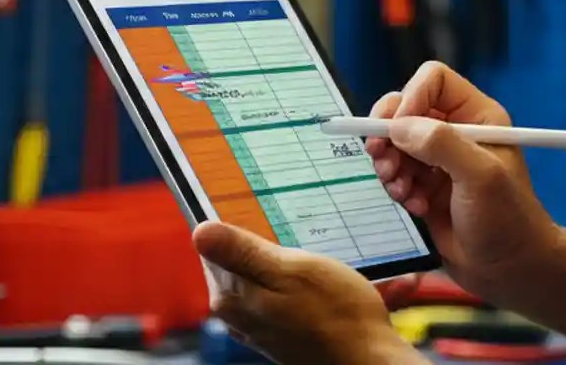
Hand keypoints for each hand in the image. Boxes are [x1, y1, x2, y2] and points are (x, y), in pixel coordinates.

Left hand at [193, 222, 423, 364]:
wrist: (366, 358)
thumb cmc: (336, 313)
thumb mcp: (292, 270)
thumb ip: (243, 253)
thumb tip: (200, 231)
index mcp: (231, 296)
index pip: (214, 248)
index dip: (240, 227)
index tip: (266, 215)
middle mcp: (236, 315)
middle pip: (234, 263)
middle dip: (259, 244)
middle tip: (294, 236)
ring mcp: (258, 327)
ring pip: (257, 279)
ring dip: (277, 263)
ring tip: (307, 257)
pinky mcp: (279, 334)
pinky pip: (274, 296)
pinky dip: (288, 282)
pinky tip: (311, 280)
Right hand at [366, 62, 560, 298]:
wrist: (509, 270)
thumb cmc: (507, 220)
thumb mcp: (480, 177)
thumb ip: (442, 145)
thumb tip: (399, 127)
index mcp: (477, 116)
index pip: (433, 80)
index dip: (410, 97)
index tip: (397, 130)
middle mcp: (456, 130)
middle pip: (404, 107)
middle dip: (388, 134)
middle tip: (383, 161)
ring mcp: (438, 158)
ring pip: (394, 141)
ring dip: (390, 166)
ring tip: (404, 191)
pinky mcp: (424, 184)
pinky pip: (395, 171)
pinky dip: (396, 187)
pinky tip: (416, 207)